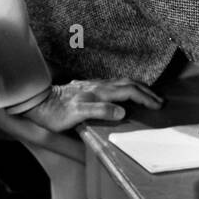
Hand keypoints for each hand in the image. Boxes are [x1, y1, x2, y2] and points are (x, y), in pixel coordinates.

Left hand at [18, 79, 164, 133]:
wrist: (38, 103)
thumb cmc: (56, 113)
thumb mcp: (77, 115)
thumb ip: (99, 111)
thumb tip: (122, 112)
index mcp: (99, 92)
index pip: (129, 91)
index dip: (145, 98)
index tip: (158, 105)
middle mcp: (98, 86)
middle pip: (128, 84)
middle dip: (146, 91)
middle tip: (160, 100)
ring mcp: (93, 85)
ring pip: (121, 83)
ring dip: (138, 88)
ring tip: (148, 95)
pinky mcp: (88, 87)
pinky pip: (113, 85)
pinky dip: (126, 88)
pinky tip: (124, 93)